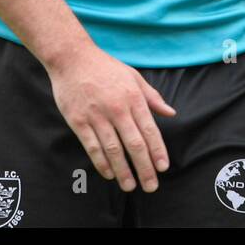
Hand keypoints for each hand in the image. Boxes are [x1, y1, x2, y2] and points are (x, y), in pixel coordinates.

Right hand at [45, 44, 175, 191]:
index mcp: (133, 97)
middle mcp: (117, 108)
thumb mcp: (133, 76)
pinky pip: (92, 147)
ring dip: (123, 171)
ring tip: (130, 186)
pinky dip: (101, 162)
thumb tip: (171, 113)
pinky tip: (109, 173)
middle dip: (144, 167)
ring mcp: (96, 116)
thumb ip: (152, 97)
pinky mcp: (78, 121)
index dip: (157, 151)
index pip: (150, 129)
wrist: (72, 58)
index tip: (163, 167)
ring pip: (113, 149)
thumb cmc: (105, 67)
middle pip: (134, 144)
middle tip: (151, 186)